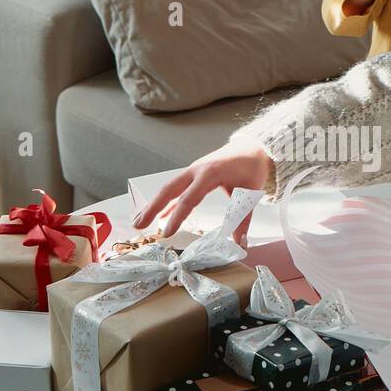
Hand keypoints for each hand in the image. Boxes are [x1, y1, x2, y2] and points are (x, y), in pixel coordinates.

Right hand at [130, 134, 272, 245]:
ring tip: (139, 222)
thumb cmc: (252, 168)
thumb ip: (242, 218)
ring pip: (168, 188)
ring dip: (153, 205)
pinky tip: (159, 216)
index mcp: (209, 173)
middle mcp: (196, 170)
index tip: (167, 233)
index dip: (176, 217)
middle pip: (168, 189)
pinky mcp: (193, 175)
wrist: (252, 147)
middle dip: (152, 208)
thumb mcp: (250, 193)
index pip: (189, 199)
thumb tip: (240, 243)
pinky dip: (166, 202)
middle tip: (138, 226)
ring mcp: (192, 171)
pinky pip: (176, 189)